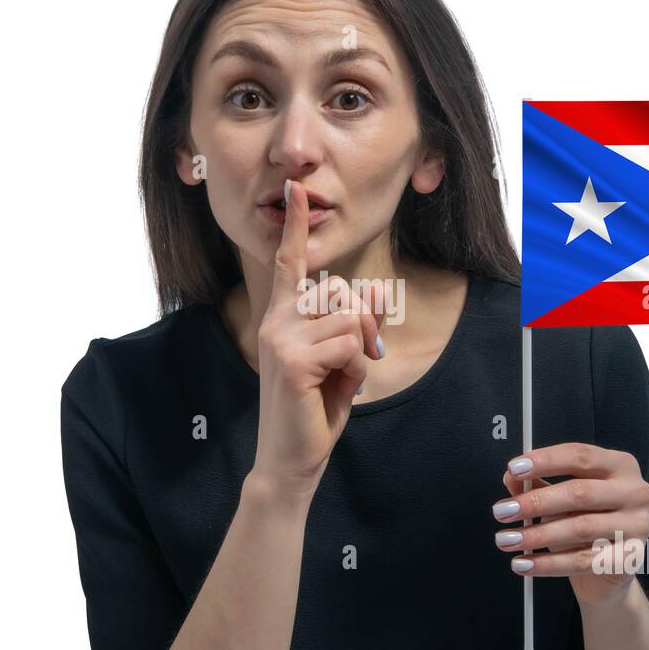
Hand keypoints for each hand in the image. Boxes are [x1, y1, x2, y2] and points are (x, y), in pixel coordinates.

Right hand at [251, 179, 384, 495]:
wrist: (290, 459)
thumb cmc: (314, 409)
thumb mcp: (342, 361)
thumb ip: (353, 326)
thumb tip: (372, 294)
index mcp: (283, 317)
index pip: (290, 263)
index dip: (295, 226)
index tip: (296, 190)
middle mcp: (276, 321)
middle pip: (341, 290)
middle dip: (362, 324)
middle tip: (356, 361)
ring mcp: (279, 338)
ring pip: (349, 319)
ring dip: (360, 353)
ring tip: (342, 379)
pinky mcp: (290, 360)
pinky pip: (348, 345)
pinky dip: (356, 369)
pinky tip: (339, 388)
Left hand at [493, 443, 648, 607]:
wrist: (610, 567)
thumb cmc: (585, 521)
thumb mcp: (561, 498)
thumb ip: (538, 484)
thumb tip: (512, 477)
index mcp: (620, 465)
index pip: (580, 456)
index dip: (545, 461)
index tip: (514, 469)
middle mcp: (635, 492)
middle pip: (580, 492)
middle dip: (535, 502)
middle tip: (502, 511)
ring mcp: (637, 526)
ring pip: (579, 528)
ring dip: (537, 535)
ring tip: (507, 539)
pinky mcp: (629, 559)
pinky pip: (582, 561)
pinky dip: (548, 564)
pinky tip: (523, 563)